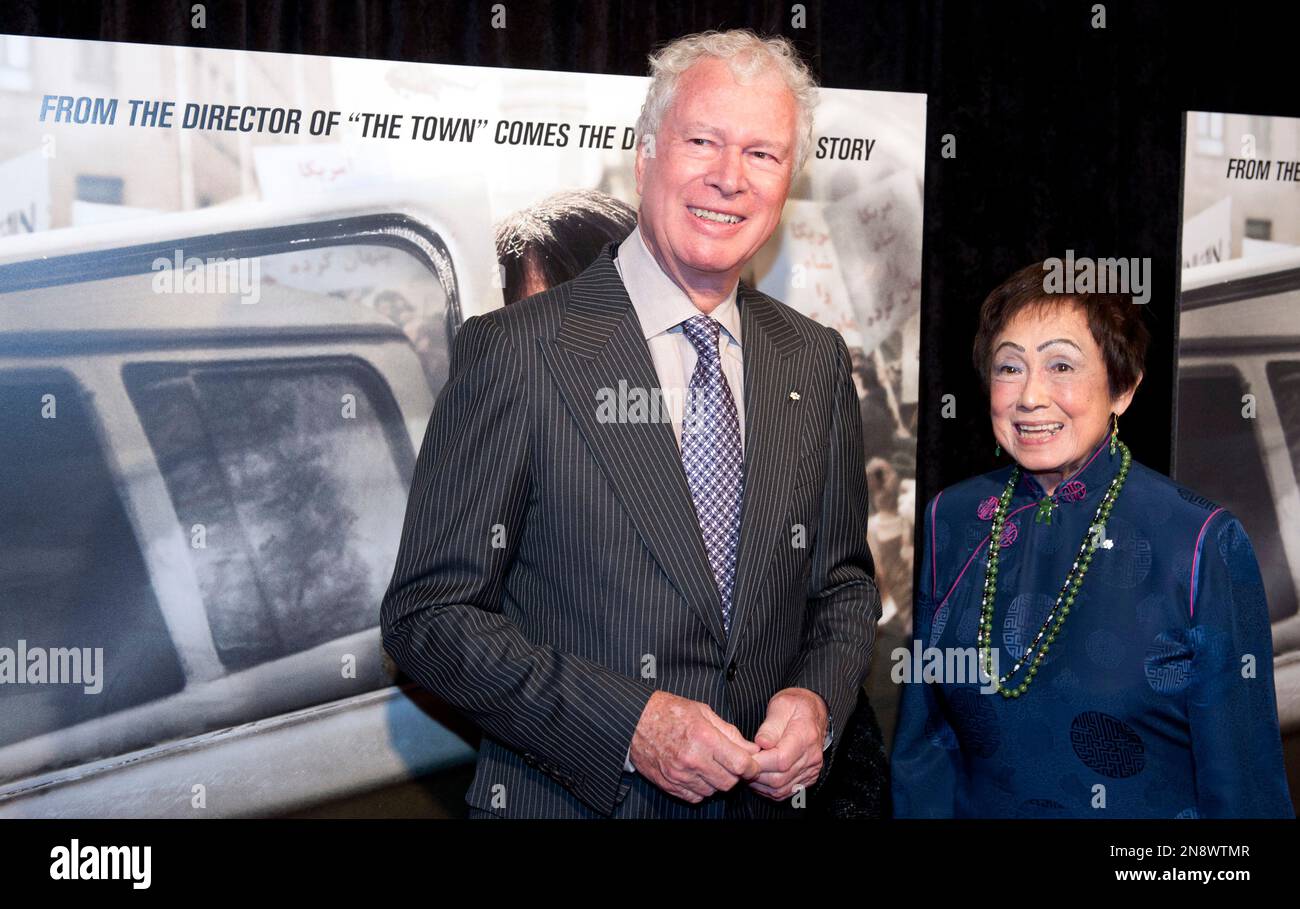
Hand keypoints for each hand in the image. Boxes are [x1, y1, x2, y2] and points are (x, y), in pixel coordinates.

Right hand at [629, 691, 761, 803]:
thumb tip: (750, 748)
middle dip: (735, 775)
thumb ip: (729, 732)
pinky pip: (695, 796)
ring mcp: (680, 775)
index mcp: (704, 737)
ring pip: (713, 791)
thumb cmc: (668, 712)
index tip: (752, 765)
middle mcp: (693, 759)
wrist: (635, 720)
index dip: (752, 767)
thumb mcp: (703, 712)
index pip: (740, 764)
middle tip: (731, 764)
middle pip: (729, 782)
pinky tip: (698, 773)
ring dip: (717, 781)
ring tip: (711, 765)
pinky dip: (701, 788)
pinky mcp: (669, 784)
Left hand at [747, 688, 828, 800]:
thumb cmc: (795, 706)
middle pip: (779, 778)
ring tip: (747, 770)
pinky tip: (758, 777)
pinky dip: (768, 789)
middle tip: (740, 764)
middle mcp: (811, 757)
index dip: (759, 762)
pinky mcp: (807, 778)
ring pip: (781, 789)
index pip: (781, 759)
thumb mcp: (781, 705)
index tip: (744, 757)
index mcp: (805, 736)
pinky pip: (785, 792)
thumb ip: (770, 726)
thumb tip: (761, 743)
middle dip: (755, 774)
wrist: (812, 712)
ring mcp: (811, 770)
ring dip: (759, 783)